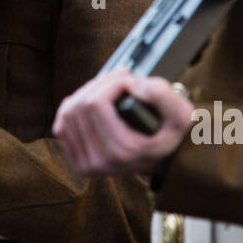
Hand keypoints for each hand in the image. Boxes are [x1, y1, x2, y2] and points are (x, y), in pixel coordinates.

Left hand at [53, 67, 193, 175]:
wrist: (163, 158)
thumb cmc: (170, 134)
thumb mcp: (181, 114)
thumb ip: (164, 95)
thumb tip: (134, 85)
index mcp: (123, 153)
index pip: (97, 104)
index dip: (112, 82)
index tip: (130, 78)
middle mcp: (101, 163)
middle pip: (81, 105)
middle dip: (101, 83)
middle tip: (120, 78)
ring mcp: (86, 164)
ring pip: (69, 111)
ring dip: (88, 91)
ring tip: (109, 88)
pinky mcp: (77, 161)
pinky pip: (61, 123)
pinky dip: (74, 106)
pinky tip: (93, 101)